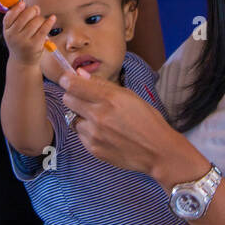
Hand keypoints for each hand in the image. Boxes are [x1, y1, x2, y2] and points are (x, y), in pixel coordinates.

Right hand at [2, 0, 55, 67]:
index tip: (24, 4)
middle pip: (25, 15)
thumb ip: (15, 19)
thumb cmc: (19, 42)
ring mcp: (24, 41)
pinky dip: (49, 22)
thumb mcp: (13, 32)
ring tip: (40, 22)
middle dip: (33, 10)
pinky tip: (53, 18)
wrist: (23, 62)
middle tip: (36, 10)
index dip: (17, 8)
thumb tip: (25, 3)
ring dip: (41, 19)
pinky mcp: (35, 45)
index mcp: (7, 30)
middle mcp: (13, 36)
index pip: (10, 15)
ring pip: (36, 21)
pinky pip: (44, 29)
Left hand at [57, 69, 188, 179]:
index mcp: (109, 98)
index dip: (67, 80)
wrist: (157, 151)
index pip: (72, 85)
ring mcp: (94, 134)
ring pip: (73, 118)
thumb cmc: (147, 120)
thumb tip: (79, 74)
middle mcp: (99, 116)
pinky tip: (104, 133)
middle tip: (86, 99)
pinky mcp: (93, 149)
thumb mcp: (129, 95)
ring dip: (82, 116)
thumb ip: (102, 84)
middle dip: (74, 96)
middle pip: (67, 99)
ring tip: (101, 120)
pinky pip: (80, 135)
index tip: (68, 80)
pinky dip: (88, 132)